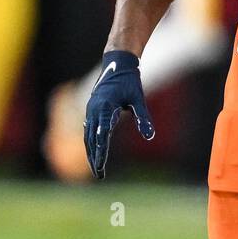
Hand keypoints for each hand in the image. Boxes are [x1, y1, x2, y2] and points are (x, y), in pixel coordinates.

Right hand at [83, 51, 154, 178]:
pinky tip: (93, 152)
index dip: (100, 152)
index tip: (101, 167)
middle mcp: (95, 110)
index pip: (101, 135)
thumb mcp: (138, 98)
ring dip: (91, 152)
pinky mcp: (92, 109)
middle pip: (91, 139)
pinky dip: (90, 143)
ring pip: (88, 136)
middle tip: (99, 175)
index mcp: (105, 107)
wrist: (117, 63)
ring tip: (97, 168)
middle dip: (94, 158)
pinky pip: (88, 130)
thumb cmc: (129, 81)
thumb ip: (143, 117)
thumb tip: (150, 136)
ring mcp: (91, 109)